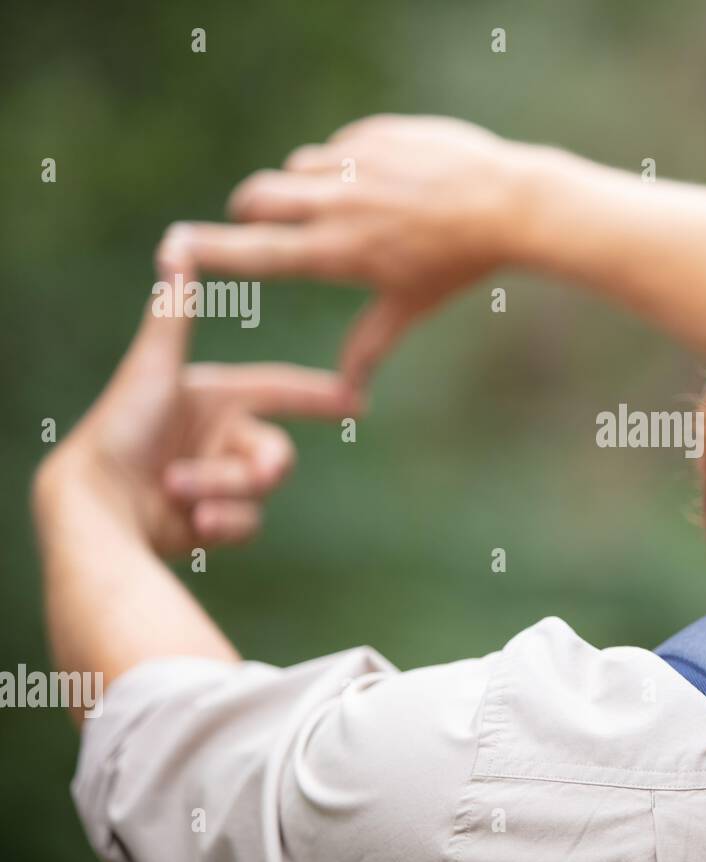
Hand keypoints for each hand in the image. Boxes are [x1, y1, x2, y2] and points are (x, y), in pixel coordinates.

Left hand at [34, 232, 360, 555]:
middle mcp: (218, 438)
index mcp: (213, 399)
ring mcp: (216, 480)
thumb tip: (175, 241)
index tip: (357, 402)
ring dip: (224, 490)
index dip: (317, 395)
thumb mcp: (154, 367)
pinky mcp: (211, 519)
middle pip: (277, 453)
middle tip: (255, 476)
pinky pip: (247, 523)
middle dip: (261, 467)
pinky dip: (223, 522)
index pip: (278, 390)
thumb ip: (175, 310)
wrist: (93, 504)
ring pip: (259, 490)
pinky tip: (192, 522)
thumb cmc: (119, 430)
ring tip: (178, 490)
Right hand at [183, 115, 542, 386]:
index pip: (255, 252)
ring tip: (331, 203)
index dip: (210, 251)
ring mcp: (352, 162)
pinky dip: (342, 162)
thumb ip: (370, 345)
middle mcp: (334, 203)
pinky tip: (377, 178)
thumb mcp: (411, 306)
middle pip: (258, 198)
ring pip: (297, 167)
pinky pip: (337, 145)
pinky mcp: (372, 134)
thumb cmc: (458, 263)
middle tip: (253, 217)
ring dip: (300, 184)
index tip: (176, 247)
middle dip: (248, 208)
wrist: (508, 202)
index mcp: (336, 252)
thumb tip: (348, 397)